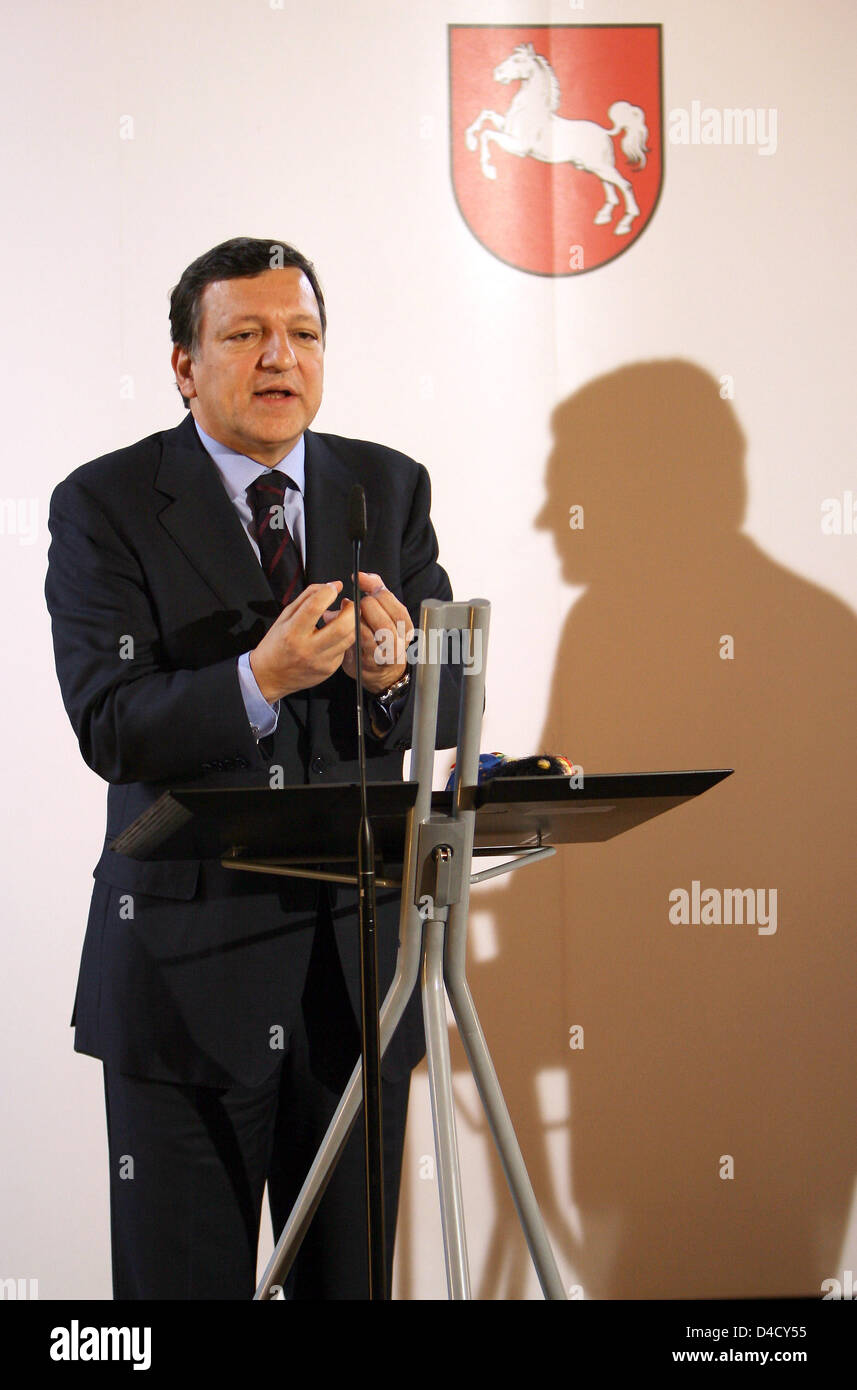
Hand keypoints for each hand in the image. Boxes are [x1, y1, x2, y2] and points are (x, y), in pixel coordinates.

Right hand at [249, 582, 353, 701]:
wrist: (270, 676)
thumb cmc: (276, 644)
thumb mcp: (285, 616)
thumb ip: (308, 597)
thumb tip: (334, 585)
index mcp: (292, 632)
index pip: (315, 607)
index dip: (328, 592)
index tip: (334, 588)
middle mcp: (308, 649)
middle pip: (342, 627)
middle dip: (351, 610)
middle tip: (349, 604)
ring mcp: (320, 662)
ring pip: (348, 638)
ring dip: (351, 623)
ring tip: (345, 617)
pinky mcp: (328, 670)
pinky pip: (343, 650)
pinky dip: (343, 639)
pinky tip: (335, 636)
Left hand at [323, 571, 414, 694]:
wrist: (380, 672)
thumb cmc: (379, 637)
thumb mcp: (382, 612)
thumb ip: (374, 591)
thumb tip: (360, 576)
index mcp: (405, 625)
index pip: (394, 602)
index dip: (374, 586)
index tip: (359, 578)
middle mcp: (400, 640)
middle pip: (386, 618)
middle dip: (368, 606)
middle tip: (357, 602)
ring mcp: (386, 654)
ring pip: (375, 632)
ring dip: (359, 619)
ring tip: (350, 613)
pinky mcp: (370, 662)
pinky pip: (361, 643)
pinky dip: (352, 631)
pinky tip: (346, 626)